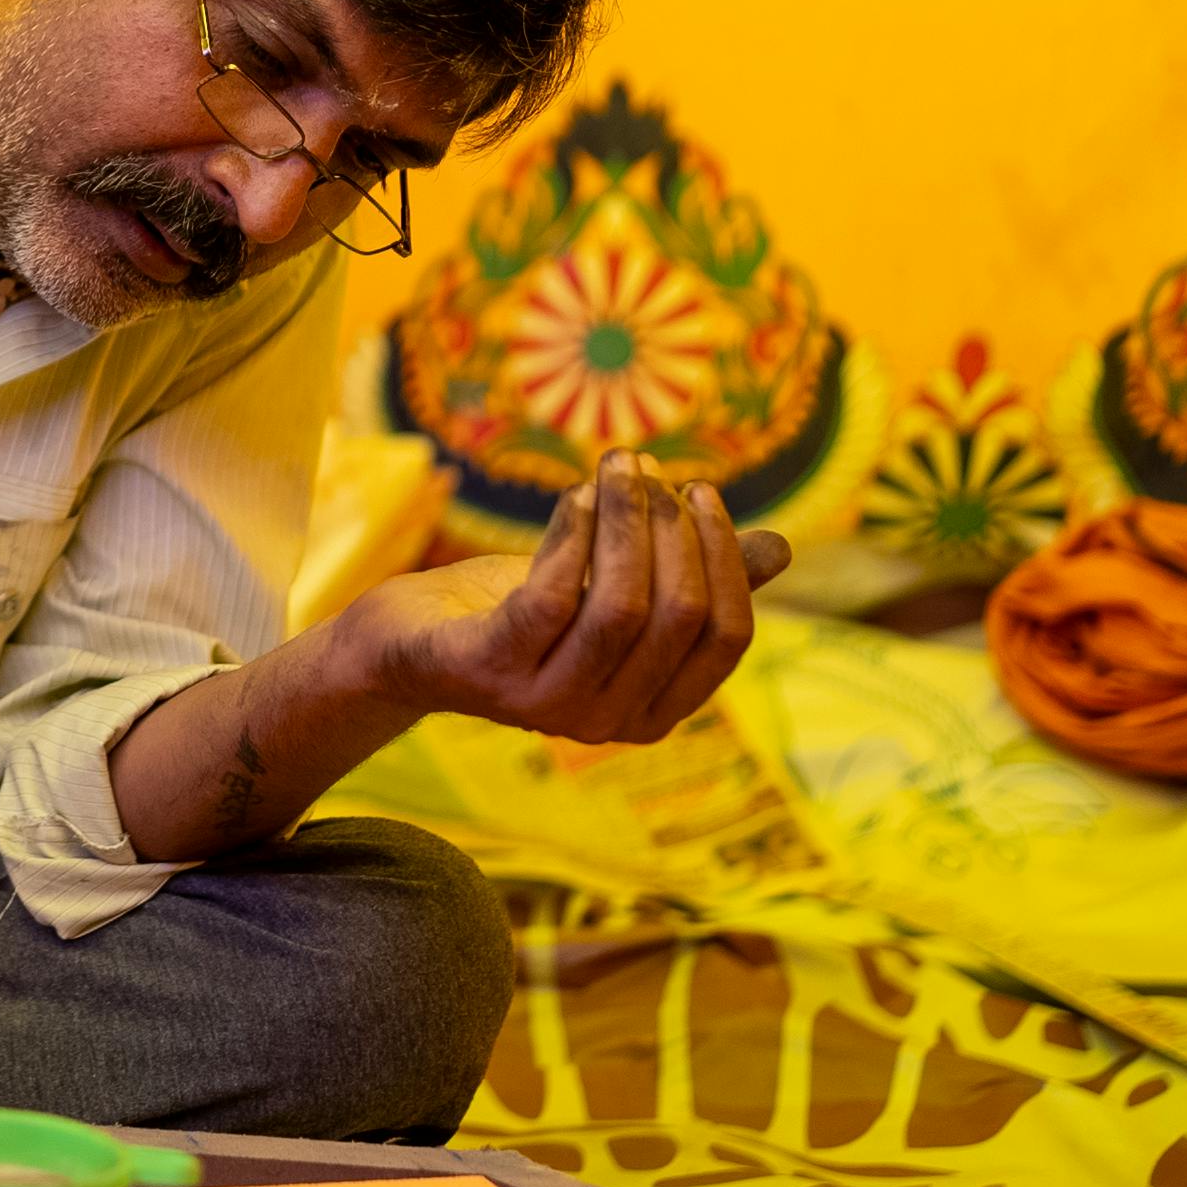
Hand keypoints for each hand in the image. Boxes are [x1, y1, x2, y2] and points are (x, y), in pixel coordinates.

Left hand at [349, 453, 784, 745]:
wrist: (404, 644)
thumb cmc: (515, 615)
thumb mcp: (608, 594)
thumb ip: (688, 581)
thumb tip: (782, 551)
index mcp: (654, 710)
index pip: (726, 638)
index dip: (724, 559)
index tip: (701, 493)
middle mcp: (607, 721)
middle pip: (678, 616)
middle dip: (671, 526)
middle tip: (645, 467)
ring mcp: (548, 705)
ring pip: (621, 605)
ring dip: (624, 518)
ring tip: (615, 465)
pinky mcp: (489, 673)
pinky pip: (553, 595)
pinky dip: (571, 534)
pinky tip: (571, 496)